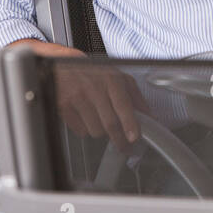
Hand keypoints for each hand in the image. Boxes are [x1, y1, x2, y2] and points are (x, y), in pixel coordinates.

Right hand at [10, 39, 150, 150]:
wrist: (62, 64)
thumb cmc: (94, 73)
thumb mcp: (119, 78)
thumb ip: (135, 96)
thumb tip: (150, 116)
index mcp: (111, 80)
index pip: (123, 105)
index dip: (130, 124)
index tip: (134, 138)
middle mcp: (94, 88)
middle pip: (110, 123)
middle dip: (120, 140)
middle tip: (126, 147)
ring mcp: (77, 98)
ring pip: (95, 130)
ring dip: (102, 132)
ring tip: (101, 121)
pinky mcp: (63, 107)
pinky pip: (80, 130)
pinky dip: (86, 130)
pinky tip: (86, 118)